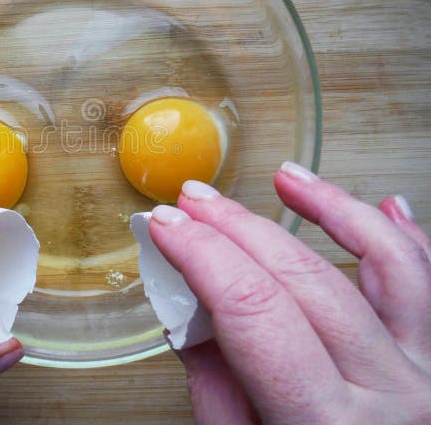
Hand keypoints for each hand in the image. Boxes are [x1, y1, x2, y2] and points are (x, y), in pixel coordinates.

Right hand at [150, 163, 430, 423]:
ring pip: (390, 265)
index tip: (166, 227)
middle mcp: (395, 395)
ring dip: (333, 209)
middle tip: (194, 201)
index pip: (253, 310)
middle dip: (237, 227)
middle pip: (305, 278)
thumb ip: (218, 392)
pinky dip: (405, 240)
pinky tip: (385, 207)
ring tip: (288, 178)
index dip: (201, 255)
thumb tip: (189, 315)